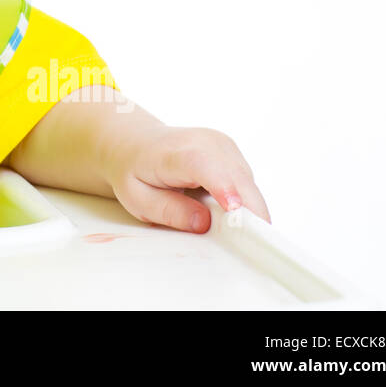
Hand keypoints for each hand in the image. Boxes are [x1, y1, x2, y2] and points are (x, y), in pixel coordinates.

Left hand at [102, 125, 270, 233]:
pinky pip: (247, 182)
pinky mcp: (232, 151)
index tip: (235, 209)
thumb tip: (204, 223)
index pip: (201, 165)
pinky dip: (244, 200)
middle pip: (235, 177)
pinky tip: (224, 206)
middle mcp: (203, 142)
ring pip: (247, 182)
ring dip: (246, 207)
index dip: (221, 186)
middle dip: (249, 211)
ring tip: (227, 225)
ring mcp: (221, 144)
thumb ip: (168, 211)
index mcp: (173, 153)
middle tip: (248, 244)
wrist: (137, 143)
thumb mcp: (138, 198)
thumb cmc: (136, 172)